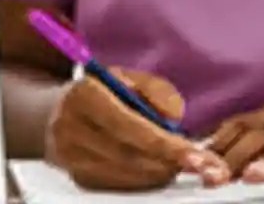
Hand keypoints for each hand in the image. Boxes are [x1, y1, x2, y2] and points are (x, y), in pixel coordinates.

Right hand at [45, 69, 228, 190]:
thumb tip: (174, 120)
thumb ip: (157, 92)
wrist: (59, 112)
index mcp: (85, 95)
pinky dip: (146, 179)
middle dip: (171, 162)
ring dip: (162, 172)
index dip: (166, 144)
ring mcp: (70, 157)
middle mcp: (71, 128)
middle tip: (205, 165)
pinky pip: (119, 185)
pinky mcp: (77, 177)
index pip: (130, 126)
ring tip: (185, 162)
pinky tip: (162, 168)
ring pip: (126, 174)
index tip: (197, 156)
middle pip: (129, 155)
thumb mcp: (131, 77)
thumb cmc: (104, 91)